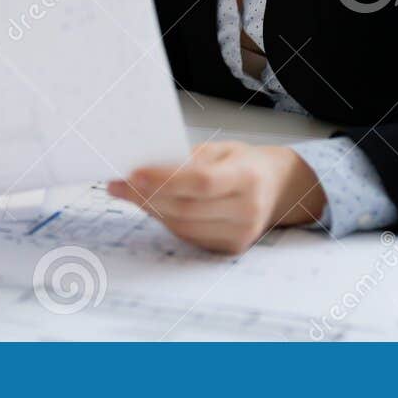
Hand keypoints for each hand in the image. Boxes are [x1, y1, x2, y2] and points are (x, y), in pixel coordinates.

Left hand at [107, 141, 327, 253]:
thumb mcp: (222, 149)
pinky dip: (164, 220)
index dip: (164, 179)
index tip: (133, 172)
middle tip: (117, 183)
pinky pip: (188, 236)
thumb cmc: (246, 164)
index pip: (200, 182)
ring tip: (125, 192)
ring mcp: (240, 235)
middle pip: (186, 208)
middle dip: (145, 196)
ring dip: (149, 209)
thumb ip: (188, 159)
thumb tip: (145, 167)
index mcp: (247, 178)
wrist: (279, 188)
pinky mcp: (230, 249)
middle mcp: (247, 211)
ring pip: (182, 226)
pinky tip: (148, 205)